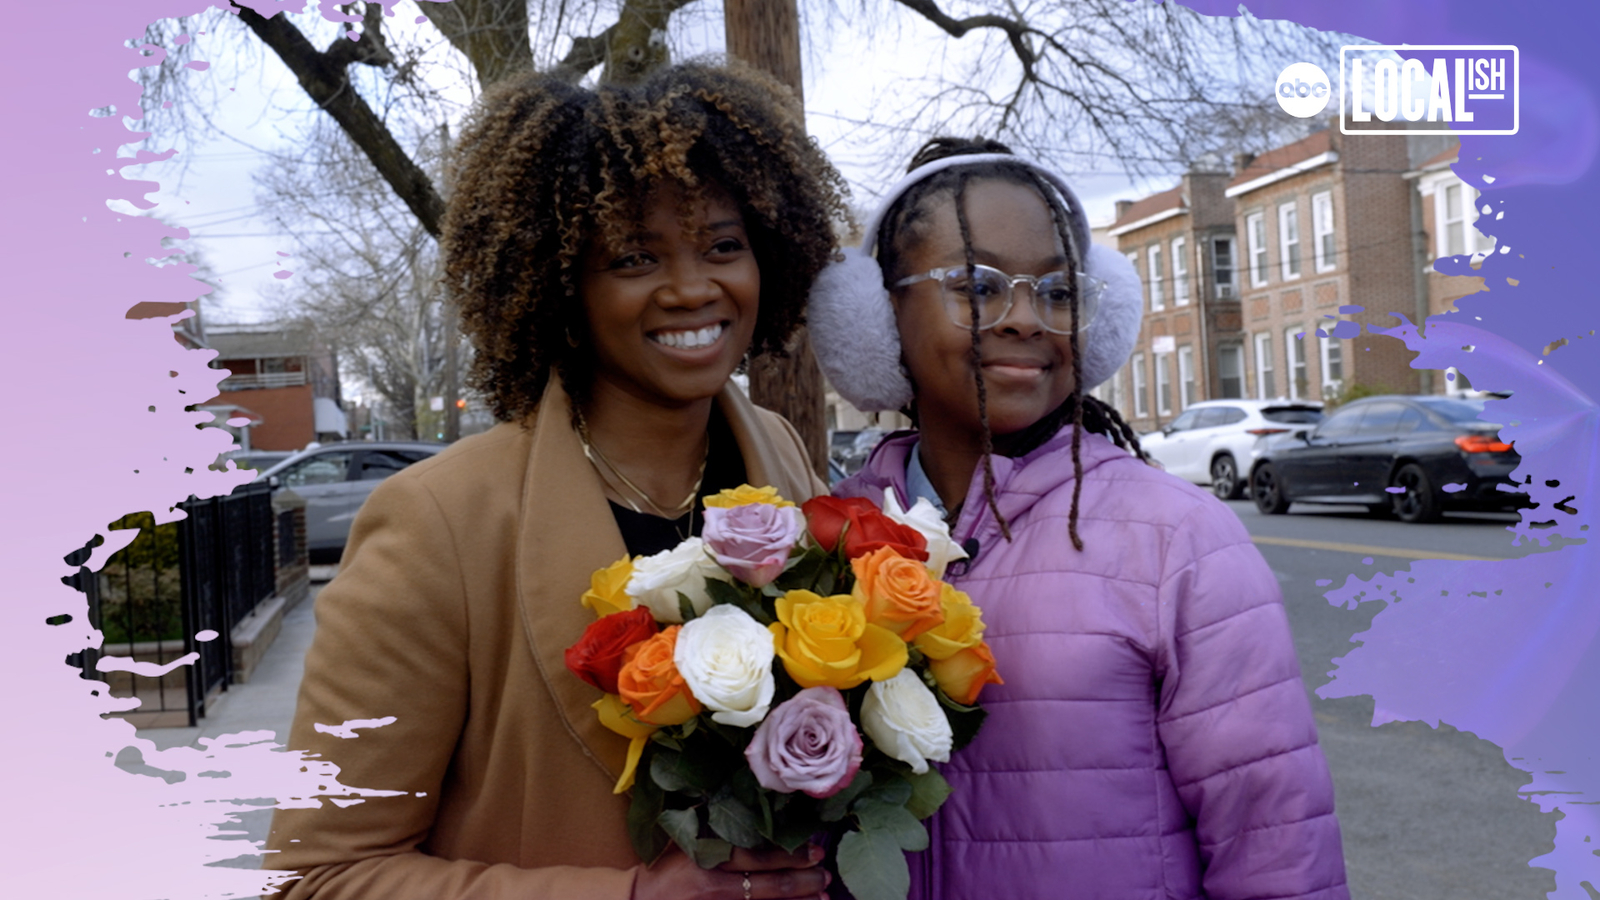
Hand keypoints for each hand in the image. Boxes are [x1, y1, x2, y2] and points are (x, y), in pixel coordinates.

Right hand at [632, 844, 830, 899]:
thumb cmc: (669, 866)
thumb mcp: (691, 841)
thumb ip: (722, 831)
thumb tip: (767, 819)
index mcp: (709, 859)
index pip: (758, 857)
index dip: (790, 856)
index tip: (816, 851)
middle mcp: (715, 887)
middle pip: (769, 887)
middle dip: (804, 883)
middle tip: (826, 878)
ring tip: (823, 899)